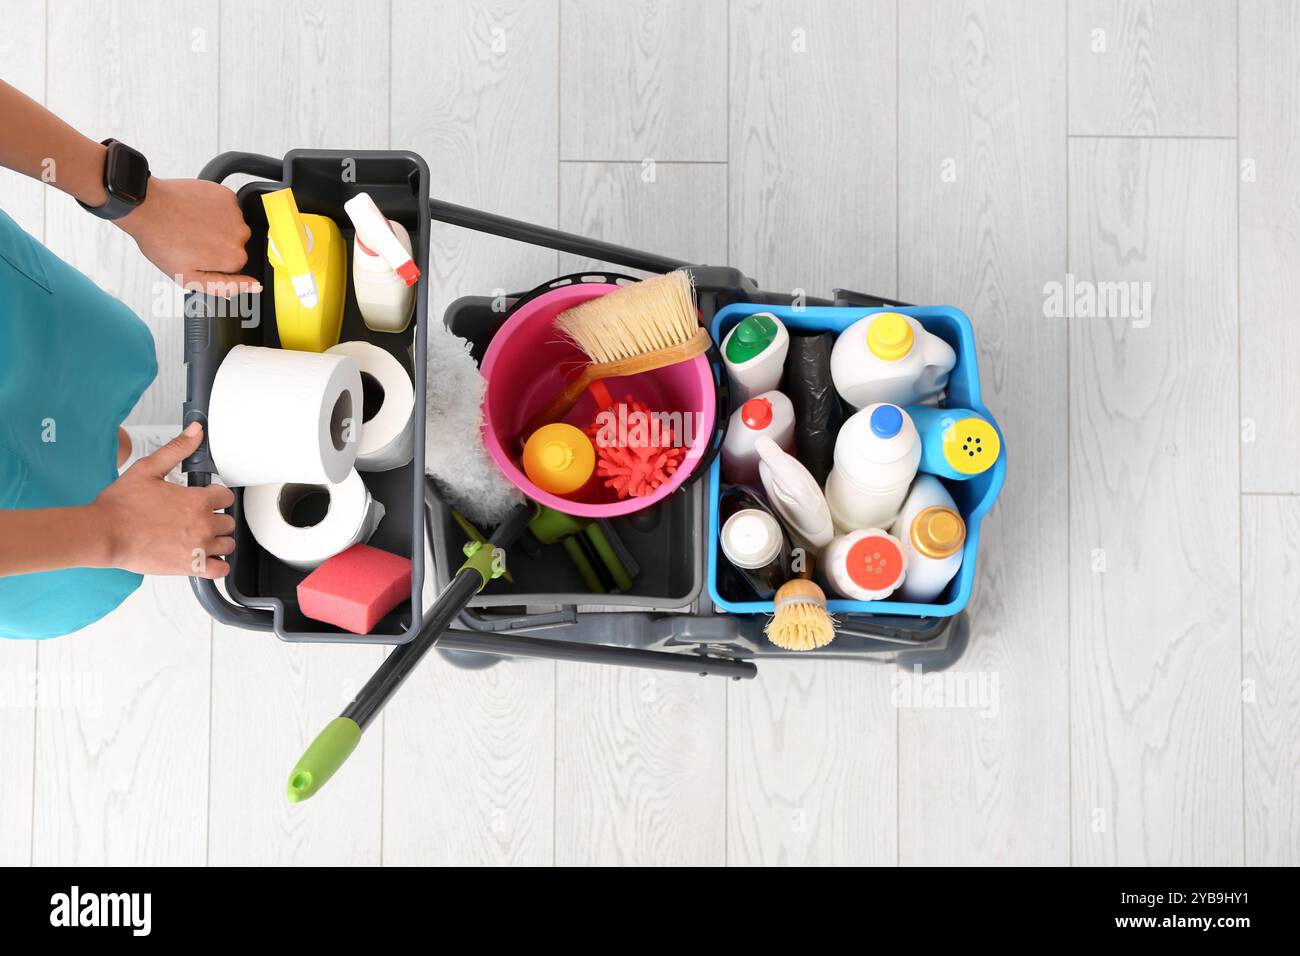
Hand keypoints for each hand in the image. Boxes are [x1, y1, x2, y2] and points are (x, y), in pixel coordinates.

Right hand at [90, 423, 235, 578]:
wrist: (104, 533)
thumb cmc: (121, 505)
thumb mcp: (148, 468)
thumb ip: (177, 449)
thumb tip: (196, 431)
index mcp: (197, 501)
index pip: (226, 496)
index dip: (215, 496)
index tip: (204, 499)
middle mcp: (203, 525)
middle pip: (228, 521)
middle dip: (215, 518)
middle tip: (196, 518)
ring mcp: (199, 548)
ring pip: (228, 544)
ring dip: (218, 540)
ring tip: (200, 537)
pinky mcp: (191, 567)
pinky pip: (220, 569)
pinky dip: (217, 564)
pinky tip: (205, 558)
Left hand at [116, 177, 260, 296]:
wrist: (147, 207)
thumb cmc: (162, 241)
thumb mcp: (190, 279)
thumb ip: (227, 287)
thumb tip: (256, 286)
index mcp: (234, 257)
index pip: (236, 266)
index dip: (216, 263)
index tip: (199, 257)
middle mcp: (241, 233)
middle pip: (236, 245)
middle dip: (218, 245)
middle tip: (193, 242)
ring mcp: (234, 212)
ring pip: (232, 225)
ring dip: (216, 226)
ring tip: (191, 226)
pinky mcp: (226, 195)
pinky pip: (227, 207)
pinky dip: (214, 210)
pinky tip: (195, 212)